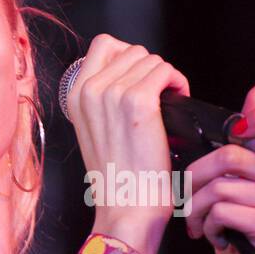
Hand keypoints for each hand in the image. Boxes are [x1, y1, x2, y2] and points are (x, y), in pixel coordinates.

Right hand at [66, 35, 191, 253]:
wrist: (127, 208)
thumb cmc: (117, 179)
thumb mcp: (95, 133)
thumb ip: (102, 101)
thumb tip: (126, 78)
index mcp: (75, 95)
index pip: (103, 45)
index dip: (128, 57)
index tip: (140, 78)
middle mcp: (90, 90)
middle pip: (132, 50)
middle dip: (150, 68)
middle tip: (160, 94)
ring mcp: (113, 93)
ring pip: (151, 59)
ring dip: (166, 76)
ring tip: (170, 99)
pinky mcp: (138, 102)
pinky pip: (165, 70)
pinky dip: (178, 82)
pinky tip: (179, 99)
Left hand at [183, 82, 254, 253]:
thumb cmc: (235, 228)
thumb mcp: (234, 181)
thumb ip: (243, 140)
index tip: (239, 130)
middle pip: (231, 156)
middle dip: (196, 180)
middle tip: (188, 200)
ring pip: (222, 187)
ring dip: (196, 209)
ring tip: (198, 223)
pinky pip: (224, 212)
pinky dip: (209, 227)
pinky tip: (215, 237)